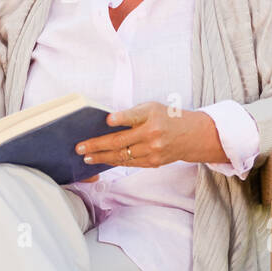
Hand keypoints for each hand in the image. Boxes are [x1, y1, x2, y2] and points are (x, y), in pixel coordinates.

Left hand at [75, 103, 227, 167]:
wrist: (191, 136)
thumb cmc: (167, 117)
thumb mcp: (152, 107)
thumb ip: (132, 114)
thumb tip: (106, 124)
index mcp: (151, 115)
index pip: (134, 116)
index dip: (121, 118)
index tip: (108, 120)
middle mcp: (153, 134)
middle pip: (120, 141)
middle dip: (97, 145)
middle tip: (80, 148)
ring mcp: (153, 150)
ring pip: (122, 156)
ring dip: (102, 157)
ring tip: (87, 157)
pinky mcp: (154, 162)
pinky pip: (130, 163)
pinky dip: (114, 162)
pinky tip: (102, 160)